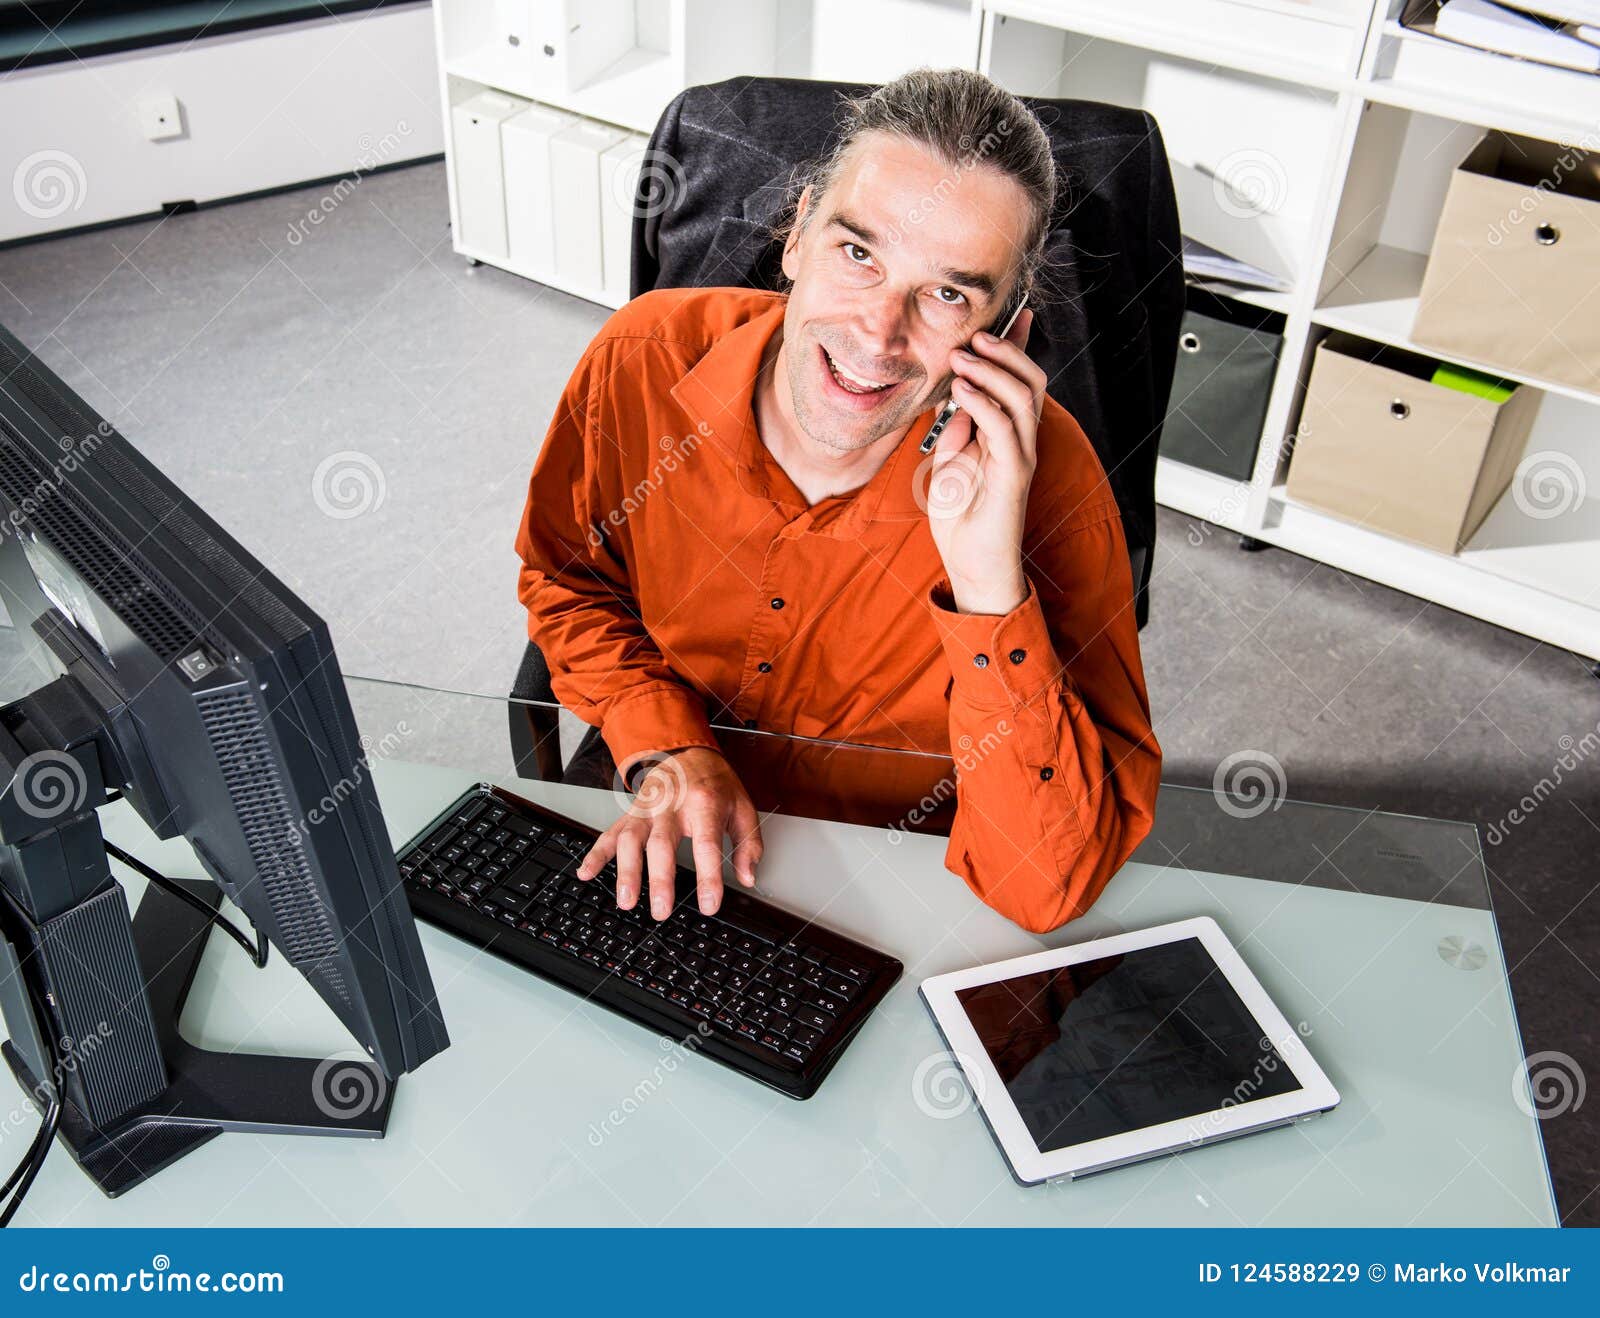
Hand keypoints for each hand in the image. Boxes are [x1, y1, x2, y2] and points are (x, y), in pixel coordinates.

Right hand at [574, 746, 762, 919]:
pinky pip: (610, 833)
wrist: (685, 751)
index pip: (706, 844)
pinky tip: (586, 873)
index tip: (709, 905)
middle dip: (660, 880)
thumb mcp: (743, 806)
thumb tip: (748, 878)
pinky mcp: (630, 813)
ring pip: (631, 840)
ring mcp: (647, 810)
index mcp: (704, 804)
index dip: (708, 877)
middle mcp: (671, 806)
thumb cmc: (715, 783)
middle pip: (662, 845)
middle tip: (661, 911)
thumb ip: (748, 844)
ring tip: (626, 900)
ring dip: (626, 871)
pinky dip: (596, 854)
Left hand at [926, 308, 1045, 614]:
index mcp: (1009, 434)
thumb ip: (956, 431)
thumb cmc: (963, 518)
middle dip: (1005, 351)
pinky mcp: (1014, 473)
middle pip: (1030, 380)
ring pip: (1023, 396)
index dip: (1016, 347)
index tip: (1007, 316)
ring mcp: (1021, 455)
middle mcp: (1023, 440)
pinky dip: (984, 402)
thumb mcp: (950, 463)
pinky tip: (963, 391)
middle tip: (973, 335)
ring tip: (962, 355)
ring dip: (992, 370)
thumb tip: (955, 400)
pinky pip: (1004, 427)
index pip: (1020, 381)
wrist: (974, 564)